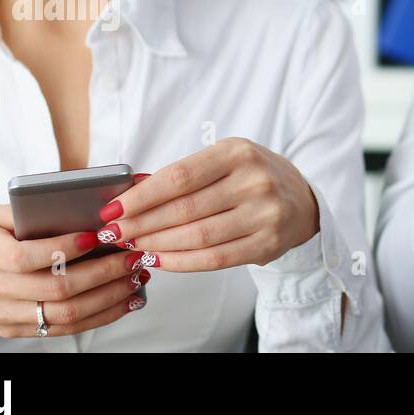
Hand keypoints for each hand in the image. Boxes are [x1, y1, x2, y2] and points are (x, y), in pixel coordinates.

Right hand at [0, 205, 148, 337]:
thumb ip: (25, 212)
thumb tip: (78, 207)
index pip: (29, 257)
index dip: (67, 248)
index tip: (99, 235)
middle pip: (57, 289)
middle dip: (104, 273)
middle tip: (133, 256)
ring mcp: (4, 315)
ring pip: (65, 314)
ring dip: (110, 297)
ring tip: (137, 278)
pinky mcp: (16, 330)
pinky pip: (64, 328)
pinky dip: (100, 316)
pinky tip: (125, 300)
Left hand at [94, 138, 318, 271]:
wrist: (301, 200)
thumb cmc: (250, 177)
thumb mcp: (222, 161)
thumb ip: (181, 175)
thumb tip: (130, 191)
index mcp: (238, 152)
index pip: (178, 177)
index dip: (140, 197)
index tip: (112, 210)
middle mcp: (255, 181)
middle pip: (185, 209)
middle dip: (141, 224)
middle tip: (114, 233)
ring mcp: (265, 215)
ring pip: (198, 237)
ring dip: (157, 244)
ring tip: (133, 246)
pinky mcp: (268, 244)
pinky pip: (216, 259)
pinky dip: (181, 262)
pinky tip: (159, 259)